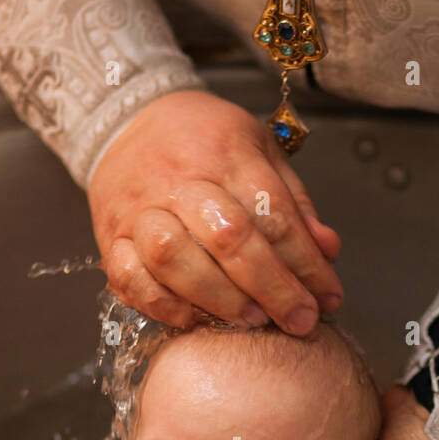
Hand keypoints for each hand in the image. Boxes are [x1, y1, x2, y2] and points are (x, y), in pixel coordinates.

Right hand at [87, 89, 343, 332]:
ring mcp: (140, 210)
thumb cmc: (204, 142)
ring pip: (173, 258)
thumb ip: (294, 202)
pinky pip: (129, 277)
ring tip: (252, 320)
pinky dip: (163, 304)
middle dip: (272, 287)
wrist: (125, 119)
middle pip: (228, 236)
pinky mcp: (110, 236)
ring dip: (219, 298)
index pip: (273, 212)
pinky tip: (195, 318)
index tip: (328, 297)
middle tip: (299, 320)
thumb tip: (328, 251)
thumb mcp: (259, 151)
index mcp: (226, 152)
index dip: (306, 262)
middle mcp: (180, 180)